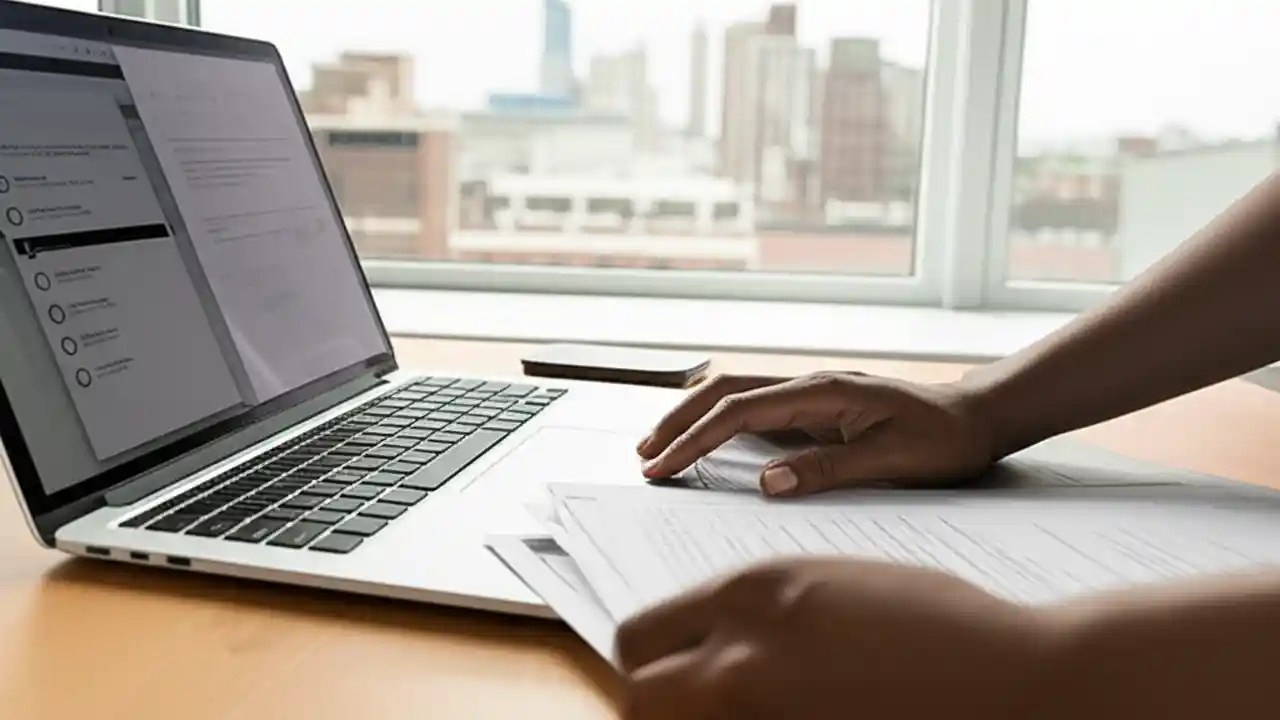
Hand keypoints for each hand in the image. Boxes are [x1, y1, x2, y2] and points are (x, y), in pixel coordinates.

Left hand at [616, 558, 1051, 719]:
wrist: (1014, 678)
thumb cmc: (939, 622)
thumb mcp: (831, 586)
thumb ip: (763, 612)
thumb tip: (718, 640)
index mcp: (752, 594)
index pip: (640, 635)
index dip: (651, 659)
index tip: (669, 670)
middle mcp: (744, 651)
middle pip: (640, 693)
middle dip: (656, 699)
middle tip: (693, 703)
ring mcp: (767, 706)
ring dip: (699, 717)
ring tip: (747, 708)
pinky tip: (796, 713)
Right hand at [636, 372, 999, 496]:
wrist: (978, 417)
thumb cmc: (944, 440)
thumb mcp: (894, 461)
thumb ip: (829, 470)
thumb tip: (766, 482)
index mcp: (823, 392)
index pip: (739, 412)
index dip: (695, 440)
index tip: (662, 468)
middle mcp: (810, 385)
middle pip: (724, 391)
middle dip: (678, 421)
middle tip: (643, 458)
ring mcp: (811, 394)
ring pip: (735, 395)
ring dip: (693, 418)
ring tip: (659, 448)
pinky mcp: (816, 409)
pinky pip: (755, 410)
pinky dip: (719, 423)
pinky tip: (705, 443)